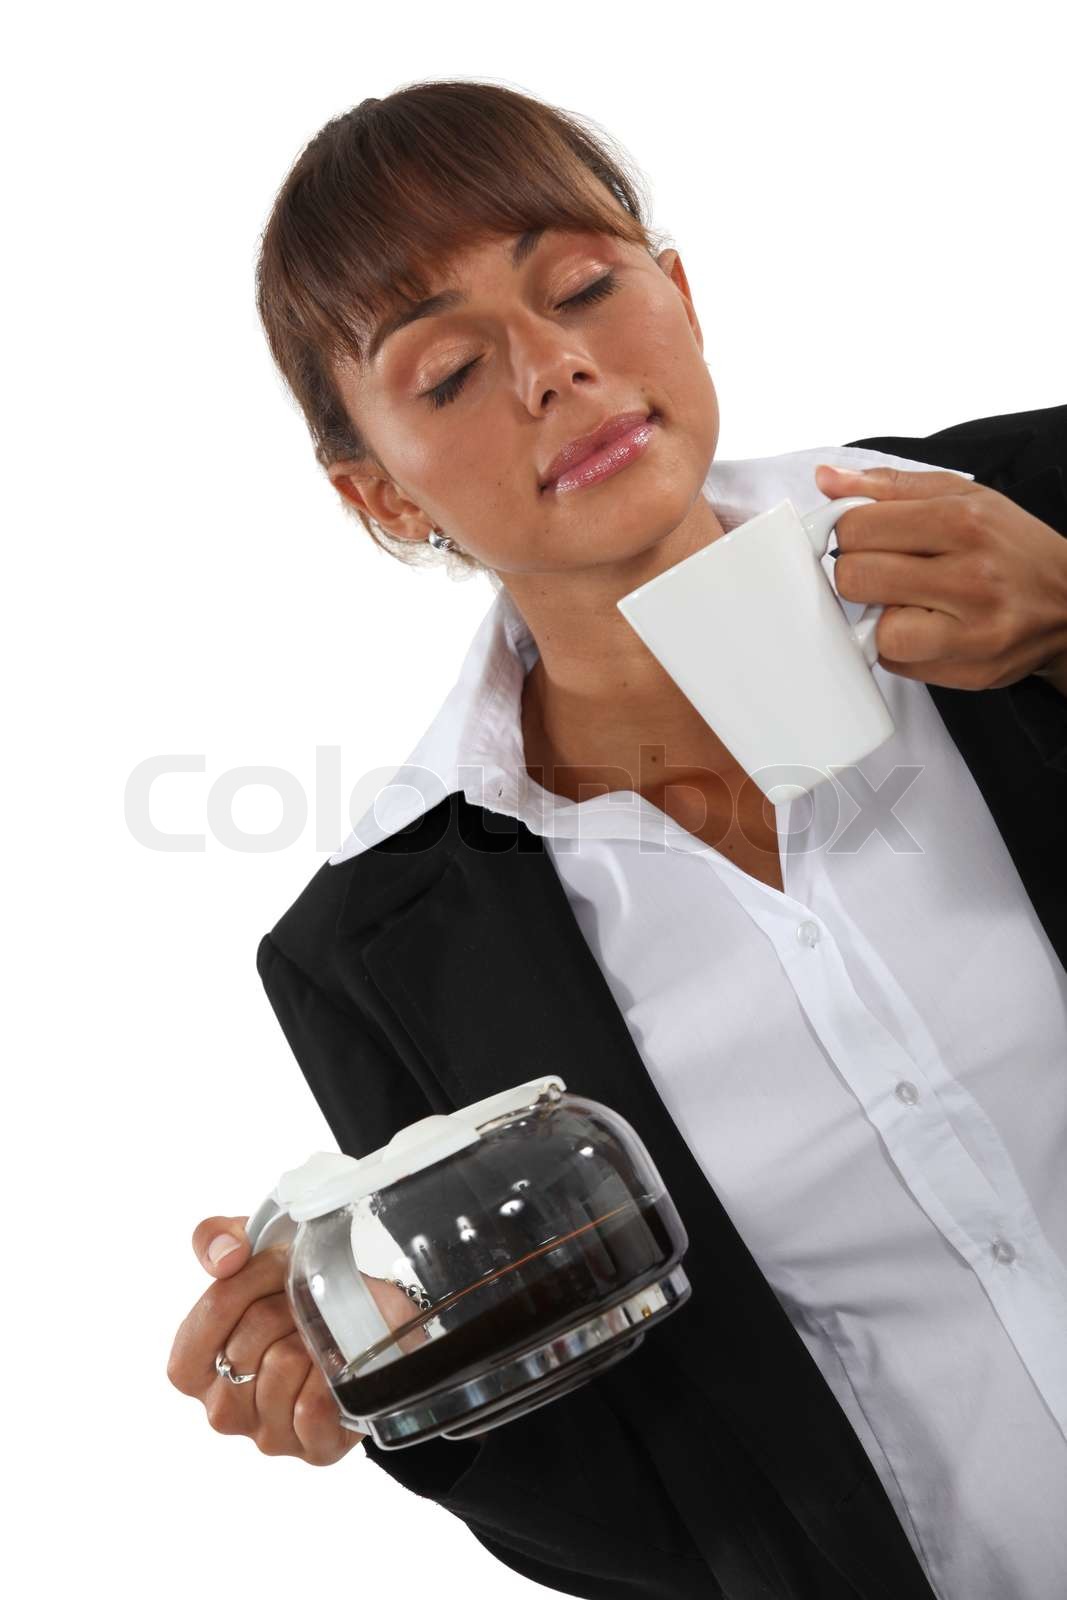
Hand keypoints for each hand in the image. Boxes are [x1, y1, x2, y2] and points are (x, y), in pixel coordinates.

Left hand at [814, 463, 1066, 693]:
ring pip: (877, 631)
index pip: (857, 528)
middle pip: (856, 579)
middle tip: (883, 570)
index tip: (861, 536)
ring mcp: (973, 631)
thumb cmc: (1011, 547)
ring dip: (880, 618)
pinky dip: (901, 648)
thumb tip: (827, 481)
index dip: (848, 532)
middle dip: (858, 573)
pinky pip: (898, 664)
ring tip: (907, 603)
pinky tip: (927, 628)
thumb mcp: (962, 498)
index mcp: (964, 522)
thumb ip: (889, 488)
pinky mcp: (970, 672)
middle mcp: (971, 578)